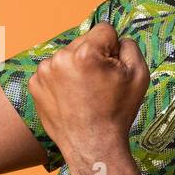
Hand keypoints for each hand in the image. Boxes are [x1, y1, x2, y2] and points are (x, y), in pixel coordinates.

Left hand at [28, 23, 149, 164]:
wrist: (92, 145)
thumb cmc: (117, 112)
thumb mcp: (139, 75)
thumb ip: (129, 46)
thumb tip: (116, 38)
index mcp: (85, 52)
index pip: (105, 30)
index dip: (113, 49)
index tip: (112, 69)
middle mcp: (60, 57)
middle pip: (84, 42)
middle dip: (93, 57)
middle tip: (98, 85)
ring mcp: (44, 71)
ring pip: (67, 56)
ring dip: (76, 68)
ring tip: (83, 93)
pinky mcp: (34, 84)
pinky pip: (53, 71)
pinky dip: (61, 81)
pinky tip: (70, 99)